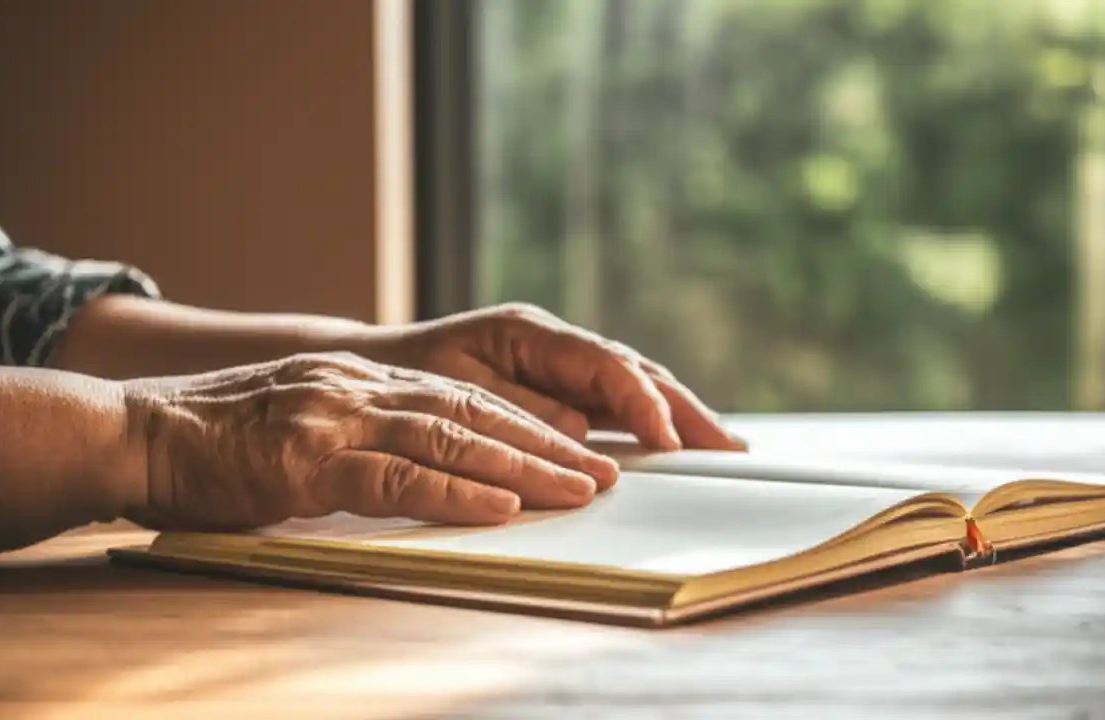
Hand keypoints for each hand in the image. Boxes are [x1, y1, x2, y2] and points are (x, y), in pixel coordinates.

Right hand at [122, 352, 618, 530]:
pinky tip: (498, 507)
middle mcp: (361, 388)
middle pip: (475, 414)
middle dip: (547, 446)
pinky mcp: (305, 461)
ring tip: (578, 492)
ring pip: (449, 439)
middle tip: (606, 473)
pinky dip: (451, 492)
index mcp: (365, 379)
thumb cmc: (219, 441)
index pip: (466, 400)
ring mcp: (334, 419)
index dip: (530, 426)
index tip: (580, 452)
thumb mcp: (306, 421)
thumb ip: (365, 434)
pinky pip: (393, 477)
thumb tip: (427, 465)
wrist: (136, 431)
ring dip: (521, 468)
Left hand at [364, 304, 744, 450]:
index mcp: (528, 332)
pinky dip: (647, 421)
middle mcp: (552, 342)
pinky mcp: (557, 385)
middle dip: (682, 407)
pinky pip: (612, 402)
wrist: (375, 370)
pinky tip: (677, 442)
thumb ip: (519, 408)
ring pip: (631, 384)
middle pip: (632, 371)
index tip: (669, 441)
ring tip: (721, 443)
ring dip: (675, 413)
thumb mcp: (455, 391)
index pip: (603, 364)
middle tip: (729, 444)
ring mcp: (558, 362)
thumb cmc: (408, 378)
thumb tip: (580, 430)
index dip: (641, 402)